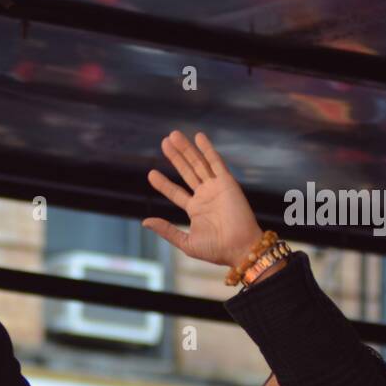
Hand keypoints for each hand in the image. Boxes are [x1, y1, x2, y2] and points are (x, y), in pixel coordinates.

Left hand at [141, 131, 262, 269]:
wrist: (240, 248)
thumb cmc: (216, 250)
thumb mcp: (185, 242)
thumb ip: (166, 230)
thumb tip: (145, 222)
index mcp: (195, 209)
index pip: (176, 192)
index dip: (163, 183)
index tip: (151, 173)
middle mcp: (205, 196)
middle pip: (186, 171)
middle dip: (175, 157)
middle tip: (164, 142)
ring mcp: (216, 188)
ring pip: (198, 164)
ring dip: (186, 149)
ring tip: (173, 136)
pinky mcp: (227, 183)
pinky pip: (216, 162)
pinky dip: (207, 149)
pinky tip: (198, 137)